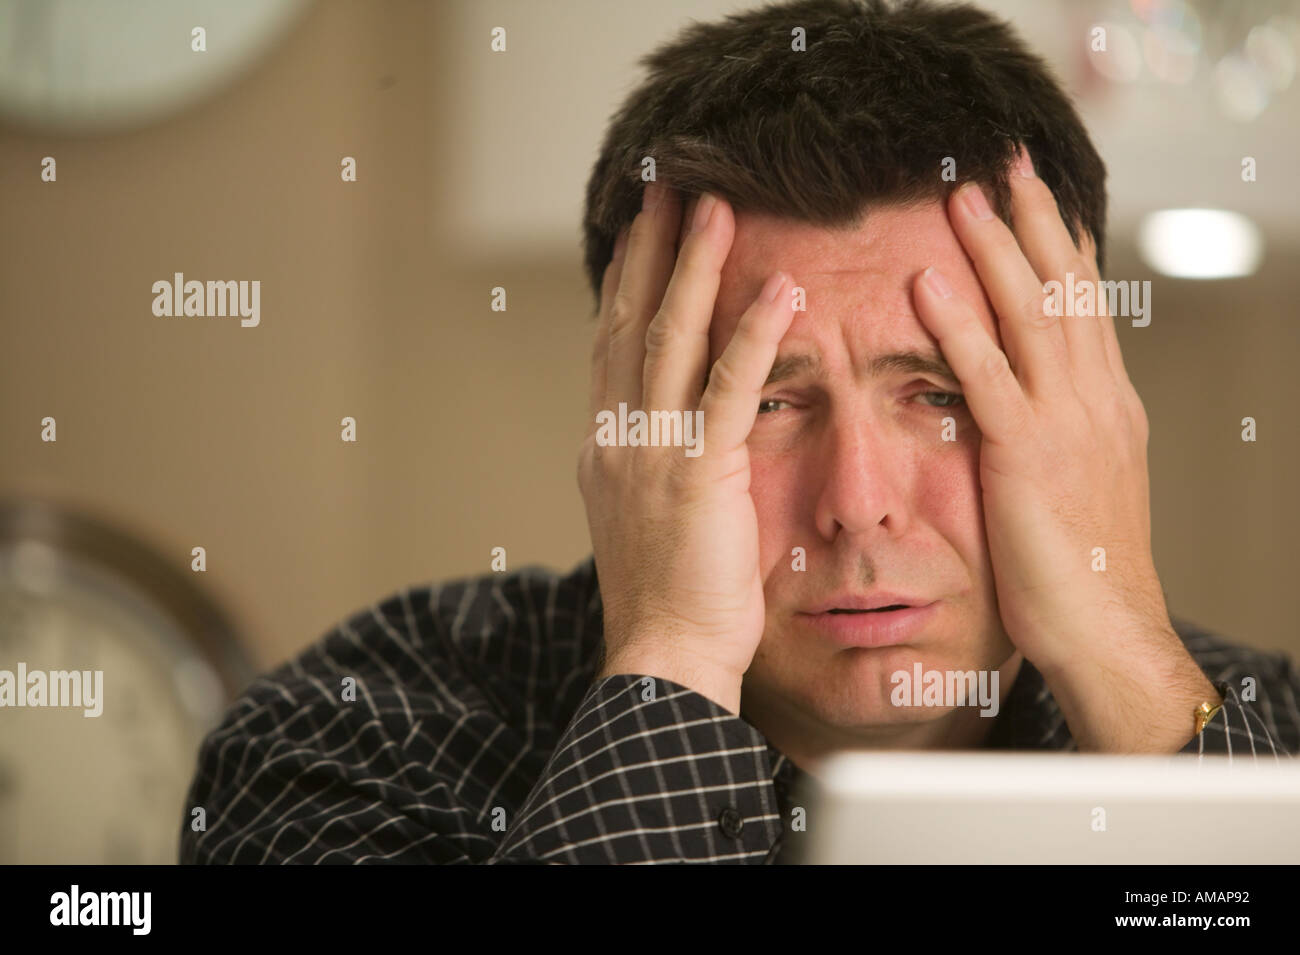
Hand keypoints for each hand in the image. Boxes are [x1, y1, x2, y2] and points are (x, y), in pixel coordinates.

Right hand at [579, 181, 794, 714]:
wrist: (663, 656)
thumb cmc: (667, 598)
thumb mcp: (645, 516)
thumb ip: (653, 460)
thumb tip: (670, 427)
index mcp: (607, 445)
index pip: (614, 344)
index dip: (626, 280)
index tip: (640, 228)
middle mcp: (619, 436)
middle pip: (632, 321)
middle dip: (649, 248)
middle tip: (666, 184)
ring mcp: (653, 452)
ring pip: (672, 338)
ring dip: (696, 266)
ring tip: (718, 206)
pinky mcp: (698, 474)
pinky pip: (729, 388)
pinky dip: (754, 334)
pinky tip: (780, 289)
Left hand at [911, 147, 1215, 750]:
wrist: (1107, 632)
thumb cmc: (1084, 571)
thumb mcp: (1077, 484)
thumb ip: (1055, 432)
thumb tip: (1028, 401)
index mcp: (1106, 406)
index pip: (1085, 307)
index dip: (1061, 247)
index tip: (1038, 196)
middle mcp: (1094, 401)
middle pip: (1065, 290)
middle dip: (1035, 221)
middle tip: (1005, 160)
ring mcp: (1066, 424)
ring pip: (1031, 315)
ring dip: (996, 249)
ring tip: (962, 195)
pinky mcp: (1027, 457)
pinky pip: (988, 377)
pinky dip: (961, 325)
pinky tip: (931, 282)